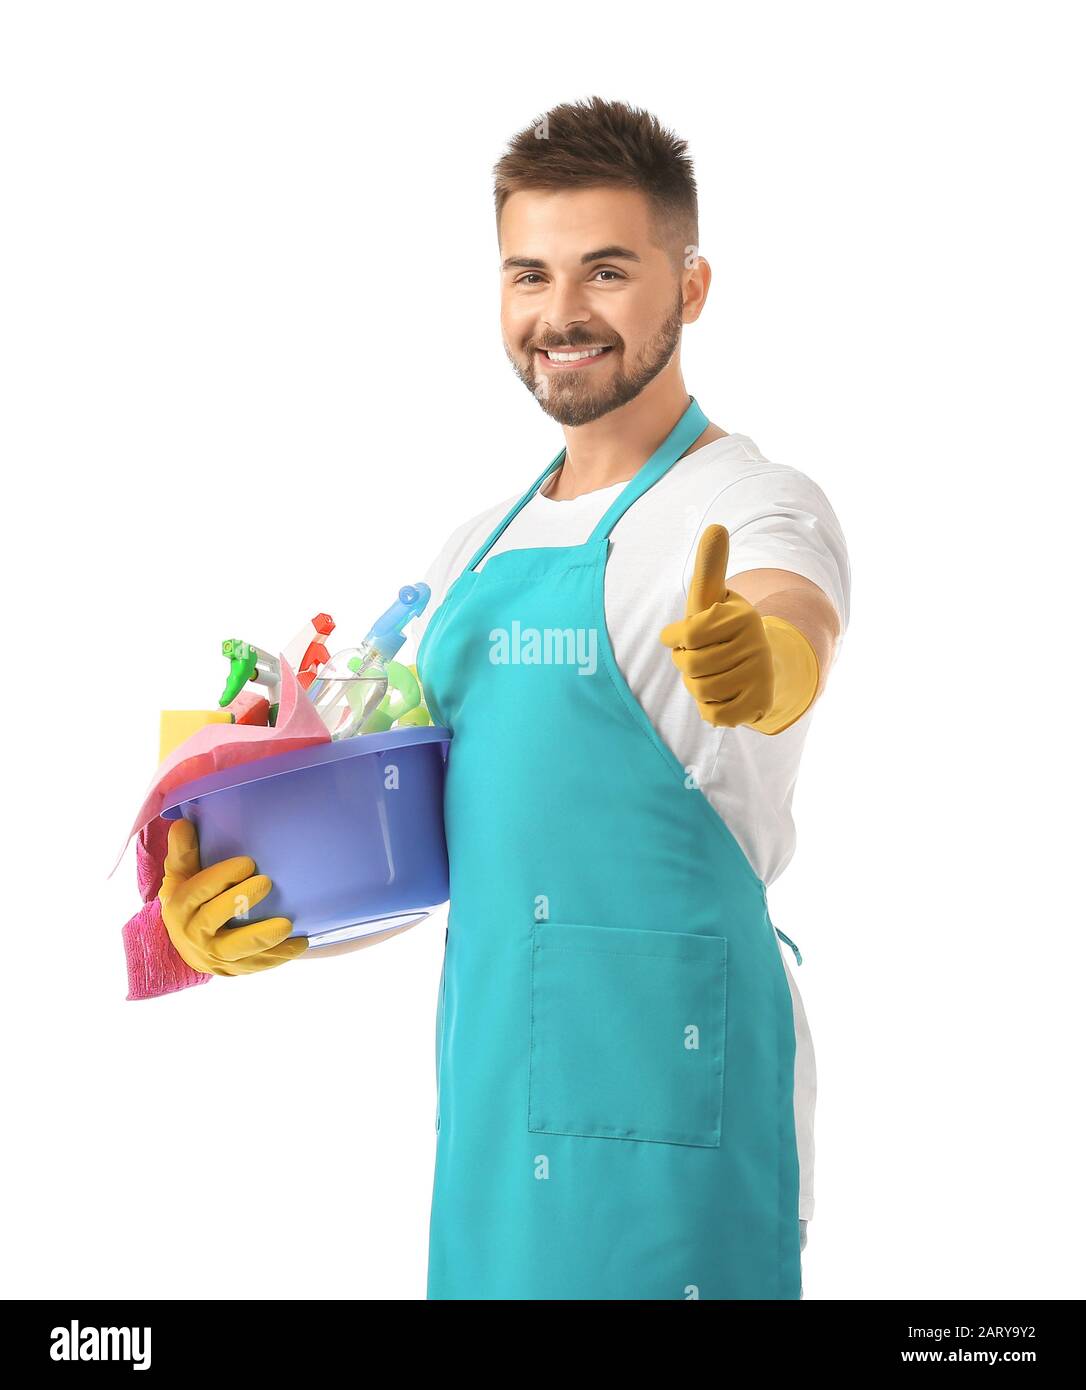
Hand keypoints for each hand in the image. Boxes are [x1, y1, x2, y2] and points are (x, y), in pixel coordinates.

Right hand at [158, 819, 308, 975]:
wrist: (181, 945)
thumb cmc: (187, 899)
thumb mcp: (179, 875)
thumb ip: (184, 851)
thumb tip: (183, 822)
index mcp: (179, 905)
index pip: (197, 890)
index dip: (221, 876)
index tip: (247, 862)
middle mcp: (192, 933)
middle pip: (213, 918)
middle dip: (240, 900)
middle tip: (266, 882)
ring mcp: (211, 955)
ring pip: (235, 950)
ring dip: (262, 938)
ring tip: (287, 926)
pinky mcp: (230, 969)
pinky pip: (254, 966)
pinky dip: (278, 957)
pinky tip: (300, 944)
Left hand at [659, 524, 774, 727]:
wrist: (759, 665)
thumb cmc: (721, 629)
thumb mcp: (713, 597)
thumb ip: (710, 567)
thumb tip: (716, 526)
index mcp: (741, 616)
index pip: (686, 635)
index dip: (675, 639)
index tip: (682, 635)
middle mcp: (756, 644)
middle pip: (689, 665)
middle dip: (686, 664)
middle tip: (701, 657)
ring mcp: (760, 675)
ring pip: (699, 690)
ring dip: (697, 685)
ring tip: (712, 674)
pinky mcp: (758, 705)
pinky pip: (714, 715)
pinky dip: (710, 708)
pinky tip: (723, 694)